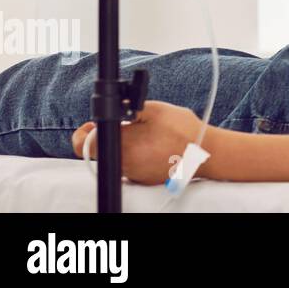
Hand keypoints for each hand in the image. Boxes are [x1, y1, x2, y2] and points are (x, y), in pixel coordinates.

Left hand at [71, 100, 207, 186]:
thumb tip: (112, 109)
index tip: (91, 125)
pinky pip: (132, 165)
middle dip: (111, 135)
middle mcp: (124, 165)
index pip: (84, 145)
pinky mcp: (144, 178)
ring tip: (146, 133)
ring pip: (118, 157)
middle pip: (102, 150)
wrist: (205, 152)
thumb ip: (128, 108)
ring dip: (126, 145)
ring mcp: (134, 174)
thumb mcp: (153, 108)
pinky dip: (137, 154)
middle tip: (127, 124)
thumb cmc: (182, 129)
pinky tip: (154, 144)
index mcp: (122, 146)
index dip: (83, 133)